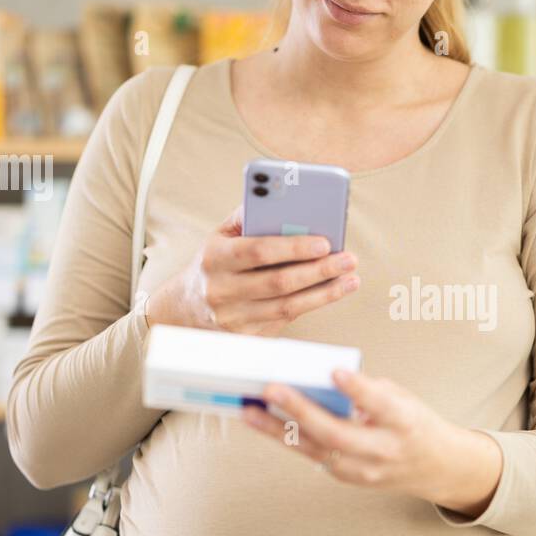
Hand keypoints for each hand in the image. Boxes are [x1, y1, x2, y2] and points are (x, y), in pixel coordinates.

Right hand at [145, 204, 359, 334]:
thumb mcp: (220, 235)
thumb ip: (248, 215)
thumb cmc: (214, 263)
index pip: (259, 251)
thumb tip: (284, 198)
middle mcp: (221, 290)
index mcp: (214, 258)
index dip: (294, 248)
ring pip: (287, 307)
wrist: (184, 307)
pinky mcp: (245, 337)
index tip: (325, 242)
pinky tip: (332, 292)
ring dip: (324, 293)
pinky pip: (285, 321)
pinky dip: (312, 305)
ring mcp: (233, 318)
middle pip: (279, 282)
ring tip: (350, 279)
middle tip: (348, 260)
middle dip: (319, 271)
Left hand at [241, 367, 503, 515]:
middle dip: (301, 411)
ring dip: (278, 430)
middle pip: (337, 434)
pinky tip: (265, 423)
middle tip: (272, 389)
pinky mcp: (347, 478)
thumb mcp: (402, 399)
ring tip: (250, 411)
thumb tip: (323, 377)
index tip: (335, 372)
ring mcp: (363, 470)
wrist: (435, 467)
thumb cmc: (415, 424)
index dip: (358, 390)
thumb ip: (367, 390)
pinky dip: (289, 438)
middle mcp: (383, 450)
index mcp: (404, 422)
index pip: (380, 404)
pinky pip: (314, 456)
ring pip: (316, 450)